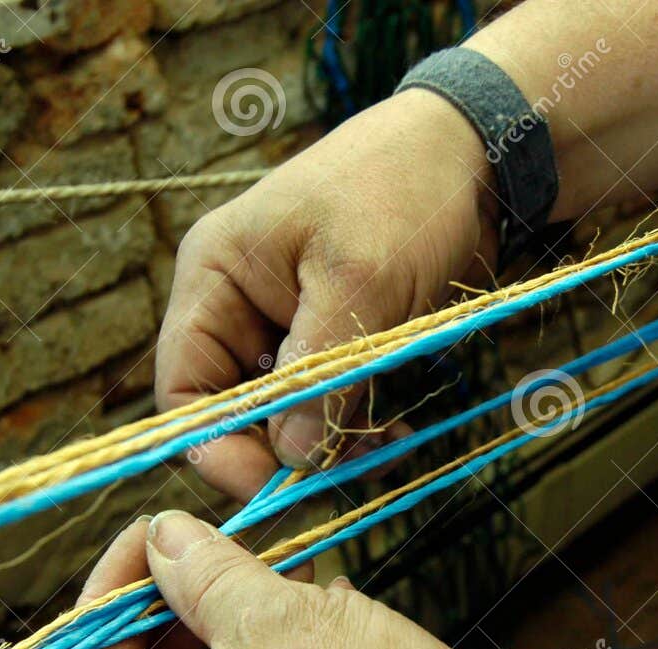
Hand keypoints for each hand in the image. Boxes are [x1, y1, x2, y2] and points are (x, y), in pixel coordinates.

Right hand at [156, 90, 494, 501]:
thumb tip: (294, 459)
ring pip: (283, 416)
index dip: (217, 447)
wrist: (475, 153)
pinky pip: (323, 403)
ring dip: (326, 443)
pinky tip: (392, 429)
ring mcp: (283, 324)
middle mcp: (237, 305)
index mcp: (216, 278)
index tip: (275, 485)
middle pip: (232, 411)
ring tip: (382, 448)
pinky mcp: (329, 340)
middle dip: (283, 451)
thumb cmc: (403, 192)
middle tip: (347, 471)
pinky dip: (352, 425)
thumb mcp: (359, 282)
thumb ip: (320, 372)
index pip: (182, 390)